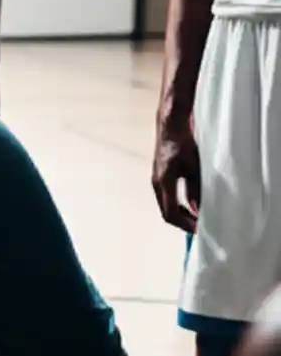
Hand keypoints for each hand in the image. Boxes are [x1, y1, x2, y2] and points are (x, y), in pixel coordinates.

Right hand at [152, 117, 200, 232]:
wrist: (171, 126)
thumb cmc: (183, 143)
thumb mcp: (194, 167)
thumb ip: (195, 189)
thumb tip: (198, 208)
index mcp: (164, 182)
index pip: (171, 212)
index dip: (185, 224)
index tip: (198, 229)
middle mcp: (156, 184)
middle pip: (167, 212)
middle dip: (183, 222)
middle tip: (199, 226)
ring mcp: (156, 180)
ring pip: (166, 205)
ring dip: (181, 213)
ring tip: (197, 217)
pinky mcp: (160, 177)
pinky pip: (167, 197)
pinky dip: (178, 204)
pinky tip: (191, 204)